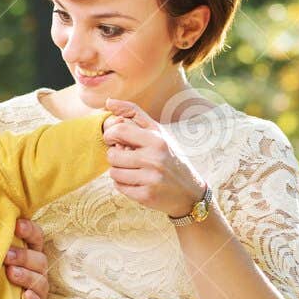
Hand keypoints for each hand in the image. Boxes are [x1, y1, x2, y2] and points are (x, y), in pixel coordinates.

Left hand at [6, 218, 49, 298]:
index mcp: (28, 256)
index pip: (36, 238)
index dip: (29, 230)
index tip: (17, 226)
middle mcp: (36, 272)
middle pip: (40, 260)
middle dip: (24, 256)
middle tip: (6, 255)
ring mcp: (38, 293)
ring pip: (41, 282)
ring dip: (27, 276)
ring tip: (11, 274)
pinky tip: (26, 297)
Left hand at [101, 99, 205, 218]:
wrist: (189, 191)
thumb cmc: (169, 156)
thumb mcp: (157, 132)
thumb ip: (133, 114)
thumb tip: (108, 101)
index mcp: (157, 140)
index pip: (119, 130)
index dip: (110, 135)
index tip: (115, 139)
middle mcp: (154, 159)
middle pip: (112, 154)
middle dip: (115, 156)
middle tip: (126, 157)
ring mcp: (151, 179)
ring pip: (113, 172)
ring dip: (118, 171)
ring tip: (133, 170)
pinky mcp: (146, 196)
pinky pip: (119, 187)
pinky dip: (123, 184)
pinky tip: (137, 182)